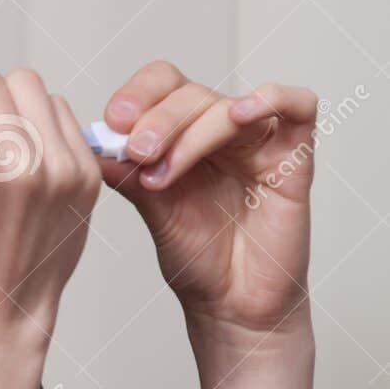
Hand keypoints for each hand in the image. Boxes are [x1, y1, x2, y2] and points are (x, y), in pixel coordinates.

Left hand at [98, 59, 318, 334]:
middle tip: (138, 153)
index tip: (113, 122)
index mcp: (183, 133)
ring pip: (227, 106)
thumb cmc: (198, 258)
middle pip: (191, 93)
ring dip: (191, 132)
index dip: (137, 94)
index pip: (162, 84)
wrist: (233, 304)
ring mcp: (258, 141)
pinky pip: (299, 107)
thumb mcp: (151, 210)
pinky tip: (240, 114)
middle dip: (158, 120)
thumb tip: (91, 139)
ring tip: (163, 170)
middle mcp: (219, 131)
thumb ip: (126, 173)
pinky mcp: (294, 158)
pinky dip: (272, 98)